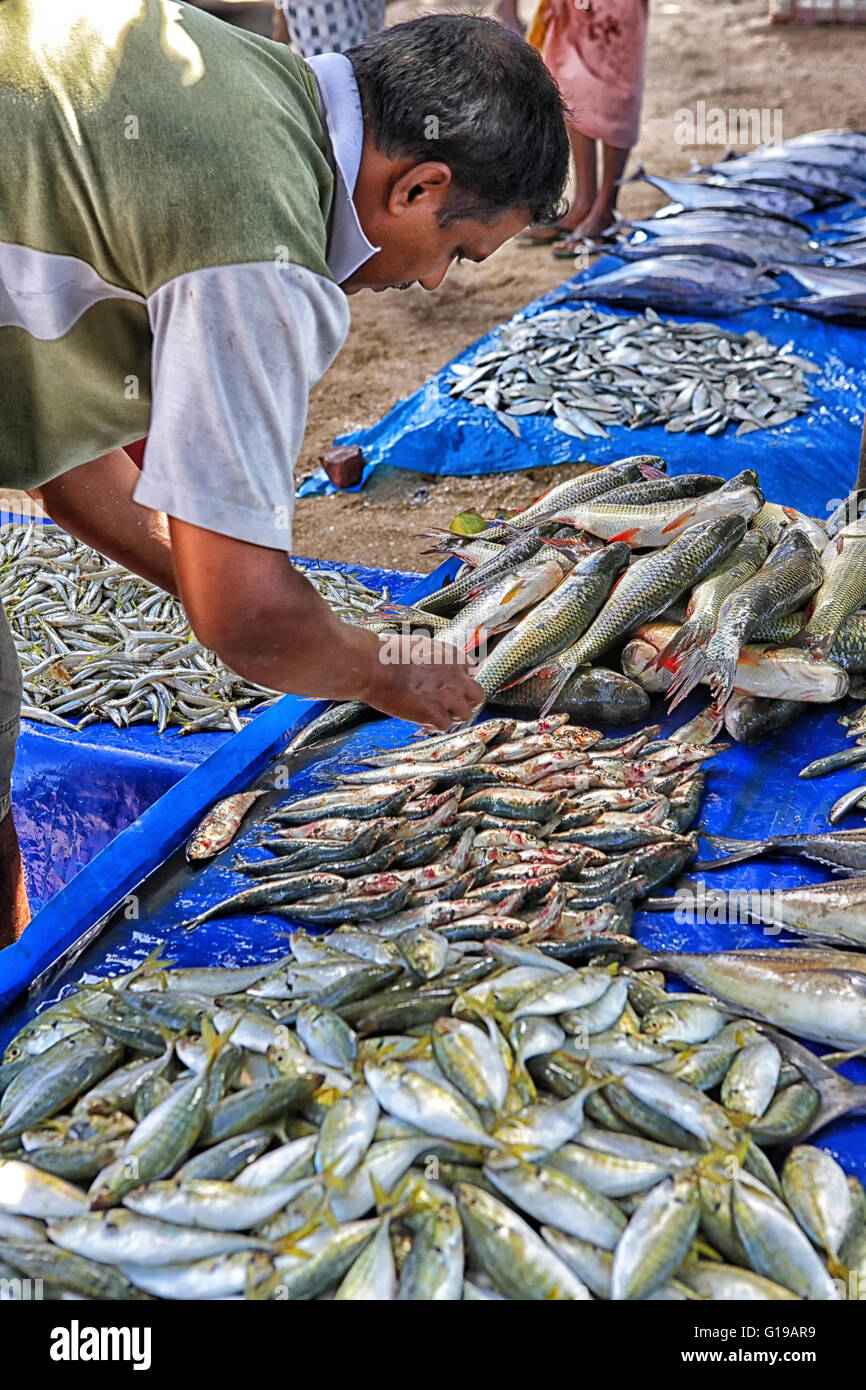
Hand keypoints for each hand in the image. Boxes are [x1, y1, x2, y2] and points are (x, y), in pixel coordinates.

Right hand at [365, 633, 483, 729]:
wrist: (375, 667)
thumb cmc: (388, 654)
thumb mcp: (419, 645)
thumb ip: (435, 656)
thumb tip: (434, 662)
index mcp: (454, 656)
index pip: (470, 673)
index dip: (457, 683)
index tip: (445, 686)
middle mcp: (457, 677)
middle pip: (477, 696)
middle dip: (464, 702)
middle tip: (446, 705)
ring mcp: (449, 697)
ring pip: (465, 715)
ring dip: (449, 716)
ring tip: (431, 713)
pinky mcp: (436, 714)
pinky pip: (444, 726)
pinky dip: (432, 724)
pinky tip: (418, 718)